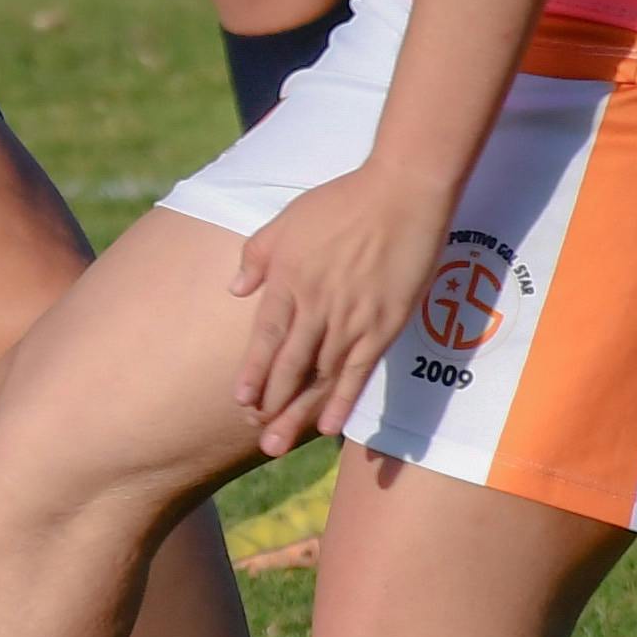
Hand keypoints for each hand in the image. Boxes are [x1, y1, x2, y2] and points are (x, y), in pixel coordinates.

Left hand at [229, 159, 456, 454]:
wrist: (400, 194)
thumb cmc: (342, 202)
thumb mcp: (287, 220)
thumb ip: (258, 255)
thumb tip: (236, 289)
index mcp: (289, 279)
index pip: (265, 337)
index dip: (253, 371)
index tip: (241, 400)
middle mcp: (316, 305)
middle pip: (289, 365)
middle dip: (272, 404)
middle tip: (259, 436)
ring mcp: (351, 319)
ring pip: (320, 376)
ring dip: (300, 411)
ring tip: (279, 442)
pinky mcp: (384, 325)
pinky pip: (359, 372)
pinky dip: (343, 401)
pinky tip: (329, 427)